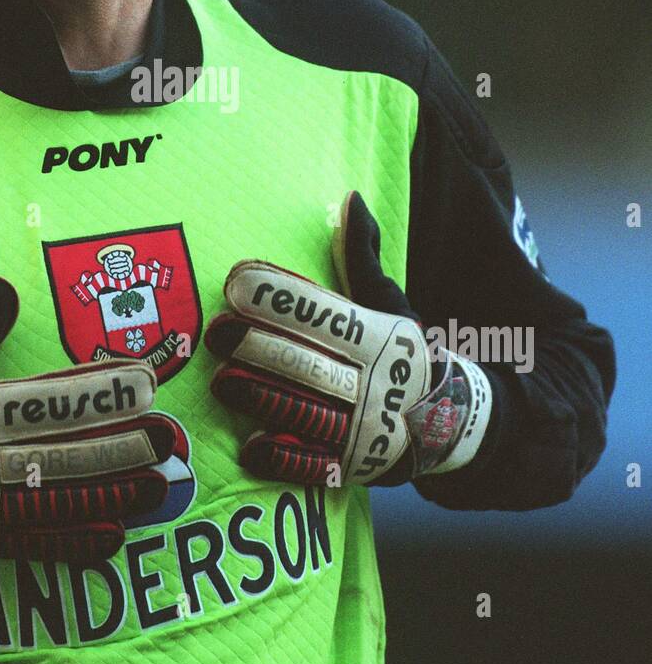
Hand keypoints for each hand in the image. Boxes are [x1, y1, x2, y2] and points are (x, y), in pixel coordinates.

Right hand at [0, 276, 175, 562]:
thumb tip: (2, 285)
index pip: (44, 401)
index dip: (97, 392)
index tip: (144, 382)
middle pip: (60, 455)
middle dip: (119, 447)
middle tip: (166, 437)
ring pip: (55, 503)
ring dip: (110, 496)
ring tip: (157, 488)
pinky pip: (31, 548)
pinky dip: (72, 544)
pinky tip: (113, 539)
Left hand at [204, 192, 491, 487]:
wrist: (448, 420)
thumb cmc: (403, 349)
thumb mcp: (390, 300)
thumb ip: (362, 253)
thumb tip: (350, 198)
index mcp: (380, 336)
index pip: (324, 313)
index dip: (280, 297)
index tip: (237, 282)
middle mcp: (374, 381)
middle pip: (310, 363)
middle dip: (258, 347)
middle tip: (215, 333)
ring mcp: (364, 428)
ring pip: (307, 412)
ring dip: (262, 397)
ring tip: (219, 382)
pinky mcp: (353, 465)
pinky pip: (316, 465)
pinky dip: (283, 459)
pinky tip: (249, 448)